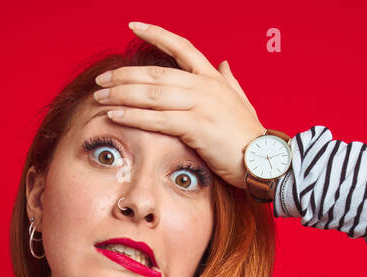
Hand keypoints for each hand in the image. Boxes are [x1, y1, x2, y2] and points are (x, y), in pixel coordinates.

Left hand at [93, 22, 267, 190]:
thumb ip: (230, 81)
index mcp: (213, 78)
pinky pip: (157, 119)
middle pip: (155, 73)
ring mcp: (200, 105)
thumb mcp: (242, 101)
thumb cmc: (250, 136)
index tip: (133, 26)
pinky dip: (134, 116)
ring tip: (100, 97)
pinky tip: (116, 116)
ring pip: (152, 93)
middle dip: (124, 76)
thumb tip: (225, 63)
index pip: (180, 47)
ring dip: (122, 95)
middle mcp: (204, 86)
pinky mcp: (196, 126)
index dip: (156, 34)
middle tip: (102, 80)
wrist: (266, 160)